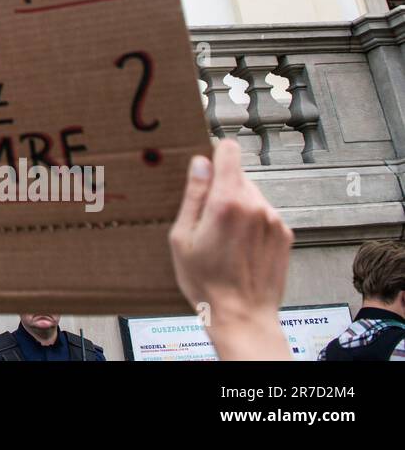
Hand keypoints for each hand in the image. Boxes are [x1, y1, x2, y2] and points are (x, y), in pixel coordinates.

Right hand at [169, 138, 293, 359]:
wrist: (243, 316)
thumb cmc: (207, 282)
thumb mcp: (182, 238)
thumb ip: (193, 195)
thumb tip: (200, 163)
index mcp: (226, 202)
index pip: (229, 151)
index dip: (215, 155)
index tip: (206, 168)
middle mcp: (255, 205)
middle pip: (237, 176)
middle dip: (221, 189)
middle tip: (207, 219)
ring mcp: (274, 219)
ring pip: (251, 195)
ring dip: (237, 206)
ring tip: (224, 239)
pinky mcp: (285, 233)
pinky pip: (263, 213)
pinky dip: (252, 223)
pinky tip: (240, 247)